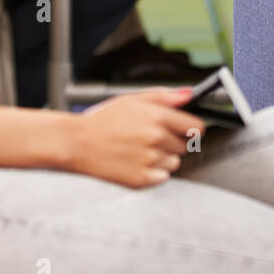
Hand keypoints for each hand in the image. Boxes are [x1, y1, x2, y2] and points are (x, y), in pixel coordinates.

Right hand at [67, 89, 205, 187]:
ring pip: (174, 162)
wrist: (76, 143)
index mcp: (157, 117)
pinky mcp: (142, 179)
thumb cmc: (102, 120)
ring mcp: (150, 160)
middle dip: (172, 141)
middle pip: (185, 146)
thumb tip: (189, 94)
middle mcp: (156, 139)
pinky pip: (162, 177)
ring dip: (164, 157)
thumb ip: (164, 97)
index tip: (184, 129)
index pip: (196, 128)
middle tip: (150, 137)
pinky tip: (137, 161)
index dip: (190, 128)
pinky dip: (154, 171)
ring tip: (141, 150)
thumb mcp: (132, 100)